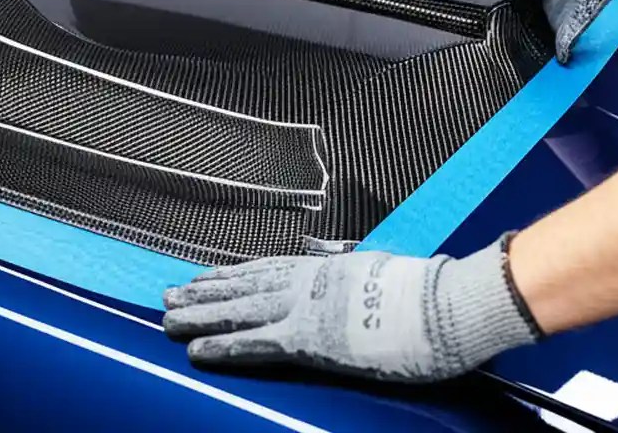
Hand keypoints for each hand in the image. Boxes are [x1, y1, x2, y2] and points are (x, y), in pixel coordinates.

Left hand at [162, 237, 539, 382]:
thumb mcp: (392, 279)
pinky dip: (222, 346)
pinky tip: (195, 349)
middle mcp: (311, 281)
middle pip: (245, 285)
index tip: (208, 273)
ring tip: (167, 315)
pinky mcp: (309, 338)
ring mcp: (307, 308)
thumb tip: (365, 287)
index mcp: (331, 268)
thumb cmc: (434, 297)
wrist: (450, 305)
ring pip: (239, 309)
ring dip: (199, 313)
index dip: (234, 273)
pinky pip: (254, 343)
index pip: (270, 268)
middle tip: (169, 292)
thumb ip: (366, 284)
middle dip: (205, 290)